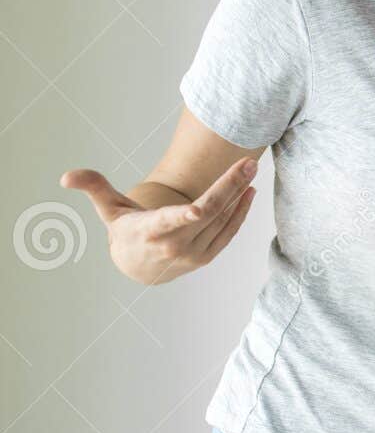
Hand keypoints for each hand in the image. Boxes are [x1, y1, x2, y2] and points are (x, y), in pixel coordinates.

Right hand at [58, 158, 258, 285]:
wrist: (139, 269)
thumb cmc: (125, 231)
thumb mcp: (109, 209)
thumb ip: (94, 187)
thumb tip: (66, 176)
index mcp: (150, 231)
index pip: (171, 221)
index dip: (186, 214)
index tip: (197, 207)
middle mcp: (174, 245)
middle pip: (208, 213)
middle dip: (230, 186)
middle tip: (249, 163)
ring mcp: (193, 254)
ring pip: (222, 220)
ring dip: (239, 194)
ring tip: (250, 169)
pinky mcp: (207, 256)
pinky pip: (229, 232)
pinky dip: (241, 212)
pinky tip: (249, 191)